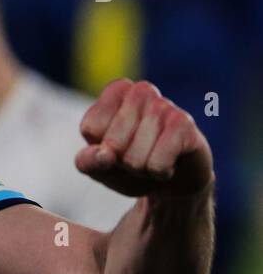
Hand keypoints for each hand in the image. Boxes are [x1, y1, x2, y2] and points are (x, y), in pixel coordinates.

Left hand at [76, 79, 213, 197]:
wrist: (175, 180)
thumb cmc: (130, 167)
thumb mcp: (100, 167)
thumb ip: (88, 161)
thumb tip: (104, 154)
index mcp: (113, 94)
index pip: (91, 128)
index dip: (100, 149)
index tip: (113, 148)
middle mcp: (140, 92)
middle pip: (113, 143)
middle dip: (122, 162)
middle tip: (137, 157)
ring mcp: (165, 105)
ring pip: (135, 156)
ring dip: (142, 169)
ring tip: (154, 159)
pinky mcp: (185, 124)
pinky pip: (157, 162)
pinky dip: (159, 172)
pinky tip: (170, 164)